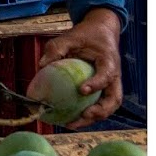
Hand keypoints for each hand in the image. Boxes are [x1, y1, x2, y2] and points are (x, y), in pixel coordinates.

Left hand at [38, 8, 122, 128]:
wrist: (102, 32)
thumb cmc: (85, 35)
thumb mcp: (70, 37)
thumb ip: (56, 48)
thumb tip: (41, 66)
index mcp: (108, 61)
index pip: (106, 75)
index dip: (96, 84)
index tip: (82, 90)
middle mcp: (114, 77)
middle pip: (113, 100)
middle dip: (99, 111)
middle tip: (80, 116)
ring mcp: (111, 85)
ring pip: (108, 107)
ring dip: (93, 118)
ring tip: (72, 124)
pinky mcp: (105, 90)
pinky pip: (99, 105)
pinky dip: (88, 114)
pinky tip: (70, 119)